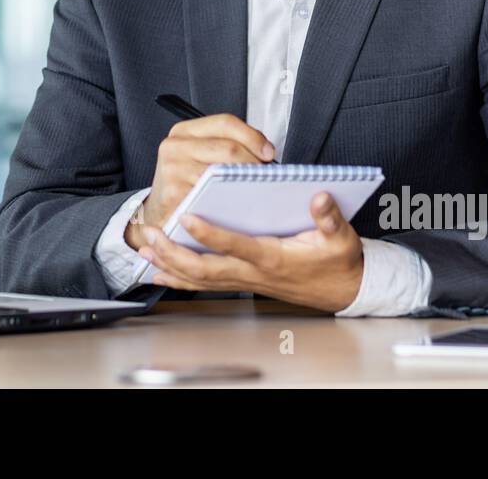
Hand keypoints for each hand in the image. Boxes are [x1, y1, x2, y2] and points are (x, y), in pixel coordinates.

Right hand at [125, 114, 273, 250]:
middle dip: (254, 163)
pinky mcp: (174, 195)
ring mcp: (172, 170)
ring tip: (257, 191)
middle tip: (267, 178)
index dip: (253, 136)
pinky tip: (241, 207)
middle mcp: (175, 146)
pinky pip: (213, 196)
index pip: (226, 123)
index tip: (269, 152)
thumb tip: (266, 153)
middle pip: (228, 148)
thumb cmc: (187, 183)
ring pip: (223, 173)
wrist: (159, 211)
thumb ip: (226, 146)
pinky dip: (232, 202)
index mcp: (184, 131)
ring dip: (246, 184)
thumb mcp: (199, 155)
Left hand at [138, 191, 364, 312]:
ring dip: (170, 266)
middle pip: (206, 268)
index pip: (235, 246)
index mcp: (274, 257)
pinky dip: (179, 279)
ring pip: (199, 279)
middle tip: (153, 237)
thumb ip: (329, 217)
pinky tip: (159, 273)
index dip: (210, 234)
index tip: (188, 217)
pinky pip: (204, 284)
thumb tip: (320, 197)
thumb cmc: (337, 262)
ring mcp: (245, 280)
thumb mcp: (341, 238)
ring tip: (146, 251)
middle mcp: (253, 272)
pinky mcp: (241, 282)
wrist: (342, 290)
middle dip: (174, 254)